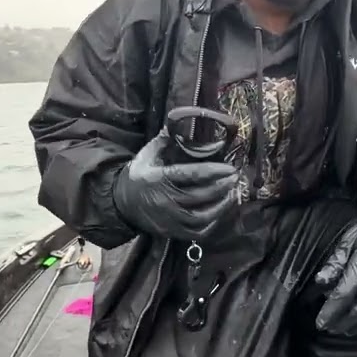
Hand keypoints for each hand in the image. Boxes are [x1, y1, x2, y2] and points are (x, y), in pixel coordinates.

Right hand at [112, 128, 238, 240]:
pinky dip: (211, 224)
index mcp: (159, 179)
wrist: (121, 203)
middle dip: (222, 187)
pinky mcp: (171, 232)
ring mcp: (169, 219)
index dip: (214, 171)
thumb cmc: (138, 176)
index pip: (192, 175)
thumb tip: (177, 123)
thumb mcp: (147, 155)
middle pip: (200, 195)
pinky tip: (220, 212)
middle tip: (235, 178)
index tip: (230, 168)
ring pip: (201, 217)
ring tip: (232, 195)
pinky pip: (196, 232)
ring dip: (220, 207)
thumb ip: (163, 141)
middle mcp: (165, 201)